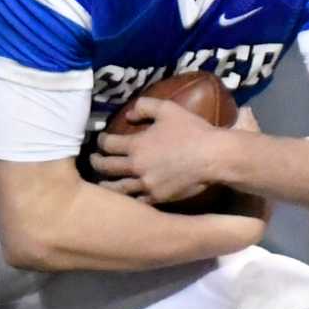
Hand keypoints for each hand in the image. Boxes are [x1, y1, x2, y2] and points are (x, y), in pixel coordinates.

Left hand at [90, 97, 235, 205]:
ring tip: (102, 184)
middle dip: (97, 163)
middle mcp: (136, 167)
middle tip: (94, 161)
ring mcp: (146, 185)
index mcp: (136, 145)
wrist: (214, 157)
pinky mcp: (158, 198)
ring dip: (106, 185)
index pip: (108, 144)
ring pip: (117, 189)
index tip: (101, 140)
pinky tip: (125, 198)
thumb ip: (145, 106)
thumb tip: (129, 114)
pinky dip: (129, 199)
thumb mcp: (168, 109)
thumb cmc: (192, 131)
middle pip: (107, 167)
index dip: (101, 141)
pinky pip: (137, 201)